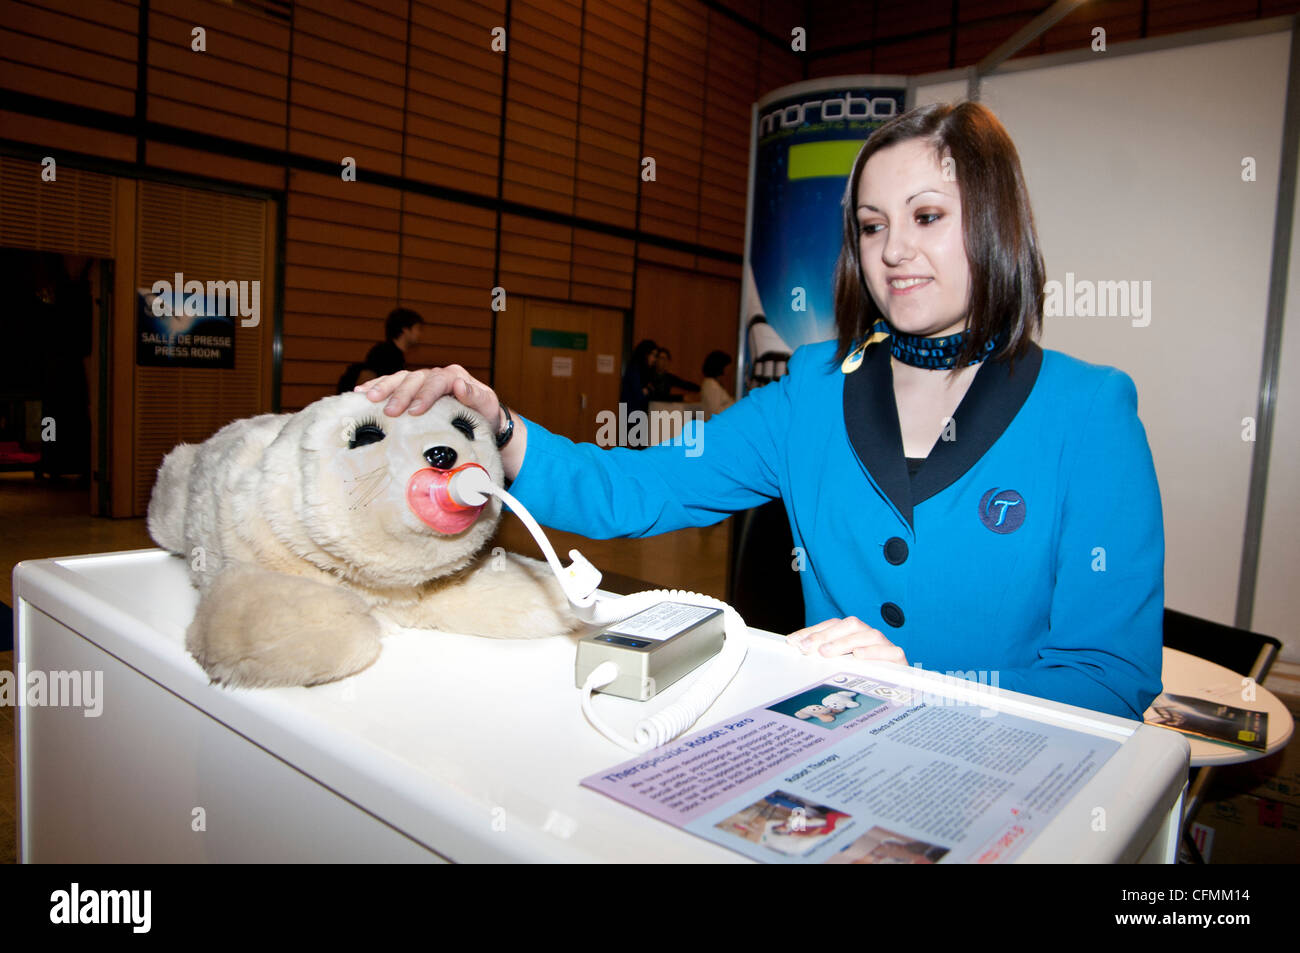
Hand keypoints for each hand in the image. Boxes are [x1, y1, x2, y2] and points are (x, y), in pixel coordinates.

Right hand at [356, 364, 495, 419]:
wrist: (482, 418)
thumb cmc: (485, 414)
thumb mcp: (487, 406)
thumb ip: (475, 396)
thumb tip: (459, 385)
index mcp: (455, 376)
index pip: (438, 381)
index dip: (425, 395)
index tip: (415, 411)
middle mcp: (436, 374)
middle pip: (415, 378)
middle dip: (400, 393)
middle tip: (390, 411)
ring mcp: (422, 380)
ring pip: (400, 378)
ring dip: (383, 387)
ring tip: (368, 398)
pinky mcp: (412, 389)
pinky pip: (392, 384)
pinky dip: (376, 386)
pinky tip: (360, 393)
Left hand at [788, 616, 907, 665]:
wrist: (899, 689)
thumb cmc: (866, 675)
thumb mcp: (841, 664)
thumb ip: (824, 655)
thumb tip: (797, 647)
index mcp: (855, 633)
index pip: (833, 625)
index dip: (812, 631)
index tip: (794, 642)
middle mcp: (869, 635)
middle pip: (850, 625)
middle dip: (826, 635)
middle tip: (807, 648)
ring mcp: (886, 645)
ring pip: (869, 635)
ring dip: (845, 642)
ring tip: (827, 653)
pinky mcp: (899, 658)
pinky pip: (890, 651)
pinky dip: (874, 652)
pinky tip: (859, 656)